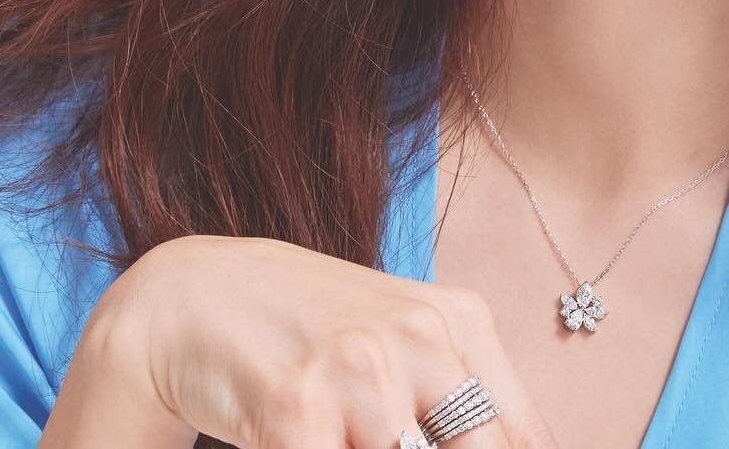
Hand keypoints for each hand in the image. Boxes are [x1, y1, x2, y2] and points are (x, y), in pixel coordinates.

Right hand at [94, 232, 561, 448]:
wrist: (197, 295)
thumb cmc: (314, 330)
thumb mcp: (405, 347)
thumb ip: (470, 404)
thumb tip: (531, 448)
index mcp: (458, 320)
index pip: (521, 436)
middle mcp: (420, 335)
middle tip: (390, 442)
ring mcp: (360, 366)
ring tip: (339, 428)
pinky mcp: (298, 404)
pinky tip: (297, 436)